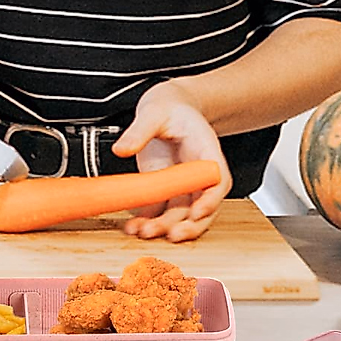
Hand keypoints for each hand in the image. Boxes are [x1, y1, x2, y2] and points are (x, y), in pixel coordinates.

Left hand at [112, 80, 232, 241]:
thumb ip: (140, 130)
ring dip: (165, 227)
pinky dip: (148, 221)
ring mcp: (181, 185)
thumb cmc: (171, 107)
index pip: (217, 181)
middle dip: (189, 225)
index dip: (211, 199)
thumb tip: (122, 148)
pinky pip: (159, 211)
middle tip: (171, 234)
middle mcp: (197, 174)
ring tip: (144, 232)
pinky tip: (134, 226)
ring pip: (180, 214)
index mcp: (206, 153)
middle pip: (202, 207)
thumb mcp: (154, 112)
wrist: (167, 106)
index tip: (198, 211)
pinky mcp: (163, 190)